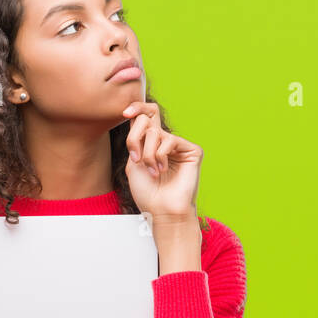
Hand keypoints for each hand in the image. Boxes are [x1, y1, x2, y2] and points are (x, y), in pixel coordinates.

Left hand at [121, 101, 203, 221]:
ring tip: (152, 172)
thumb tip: (137, 115)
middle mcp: (166, 142)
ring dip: (148, 154)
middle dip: (135, 139)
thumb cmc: (147, 192)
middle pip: (148, 118)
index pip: (146, 116)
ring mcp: (179, 145)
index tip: (125, 112)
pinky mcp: (192, 150)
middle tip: (136, 158)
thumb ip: (135, 138)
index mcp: (152, 144)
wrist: (161, 210)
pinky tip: (162, 170)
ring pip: (156, 132)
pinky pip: (170, 140)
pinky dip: (160, 156)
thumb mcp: (133, 161)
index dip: (137, 107)